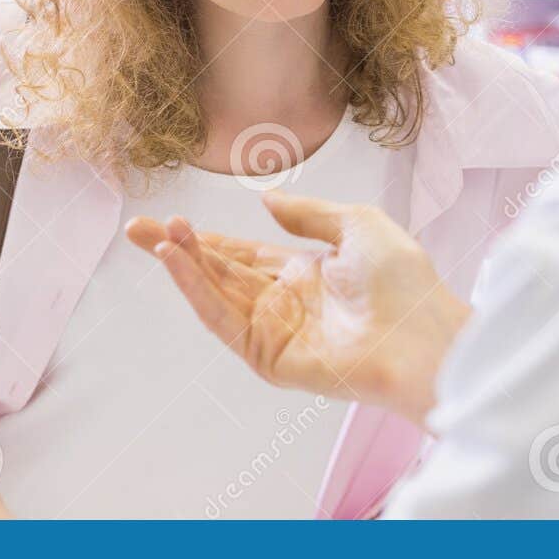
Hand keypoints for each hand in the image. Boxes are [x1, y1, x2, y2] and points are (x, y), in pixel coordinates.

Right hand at [126, 191, 471, 428]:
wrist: (422, 334)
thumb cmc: (404, 282)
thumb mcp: (357, 226)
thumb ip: (308, 214)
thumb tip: (266, 200)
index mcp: (307, 274)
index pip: (244, 254)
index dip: (207, 237)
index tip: (170, 220)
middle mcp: (286, 303)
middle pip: (219, 272)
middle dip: (179, 249)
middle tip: (137, 226)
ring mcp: (275, 333)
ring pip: (217, 295)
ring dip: (185, 266)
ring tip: (157, 236)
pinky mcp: (270, 358)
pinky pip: (225, 321)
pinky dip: (197, 293)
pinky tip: (177, 264)